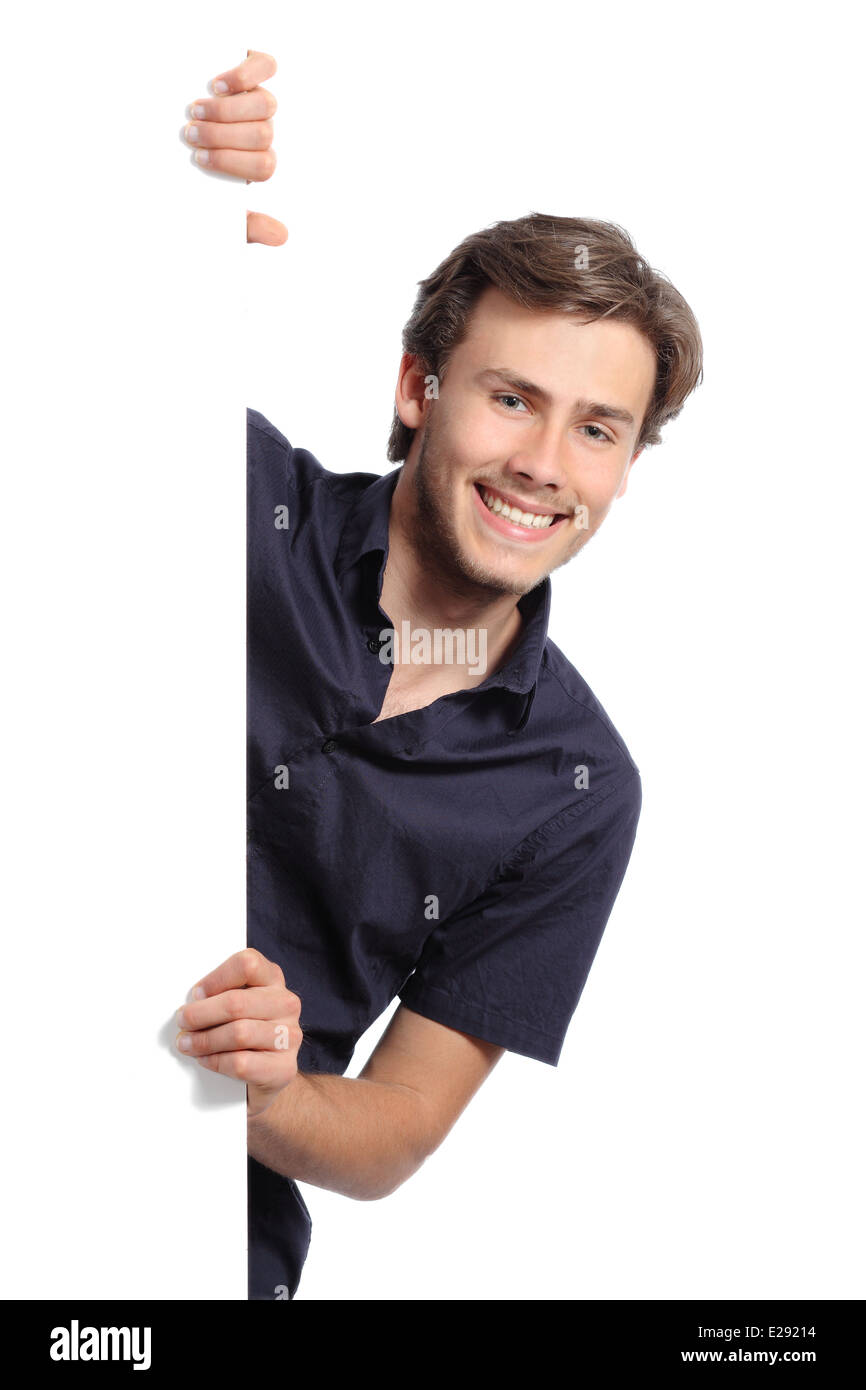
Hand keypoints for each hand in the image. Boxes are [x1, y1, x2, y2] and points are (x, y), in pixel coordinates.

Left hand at [175, 948, 302, 1117]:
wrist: (263, 1077)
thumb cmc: (243, 1035)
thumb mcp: (237, 1006)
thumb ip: (220, 995)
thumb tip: (190, 1003)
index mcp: (272, 979)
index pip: (247, 965)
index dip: (216, 979)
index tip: (196, 994)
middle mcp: (286, 1004)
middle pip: (236, 1003)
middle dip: (201, 1014)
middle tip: (182, 1022)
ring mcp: (289, 1036)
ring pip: (238, 1033)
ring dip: (205, 1040)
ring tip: (187, 1044)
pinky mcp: (284, 1067)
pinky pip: (242, 1063)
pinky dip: (217, 1062)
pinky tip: (205, 1059)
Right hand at [183, 49, 286, 245]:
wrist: (157, 130)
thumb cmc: (188, 174)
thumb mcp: (211, 206)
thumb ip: (245, 225)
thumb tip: (281, 236)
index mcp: (257, 163)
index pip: (264, 166)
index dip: (232, 162)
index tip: (198, 160)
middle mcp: (264, 131)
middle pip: (263, 134)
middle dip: (222, 136)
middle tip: (189, 134)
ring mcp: (260, 98)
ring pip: (265, 105)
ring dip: (226, 111)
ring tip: (194, 110)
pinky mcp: (254, 66)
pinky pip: (265, 66)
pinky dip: (243, 75)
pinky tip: (217, 85)